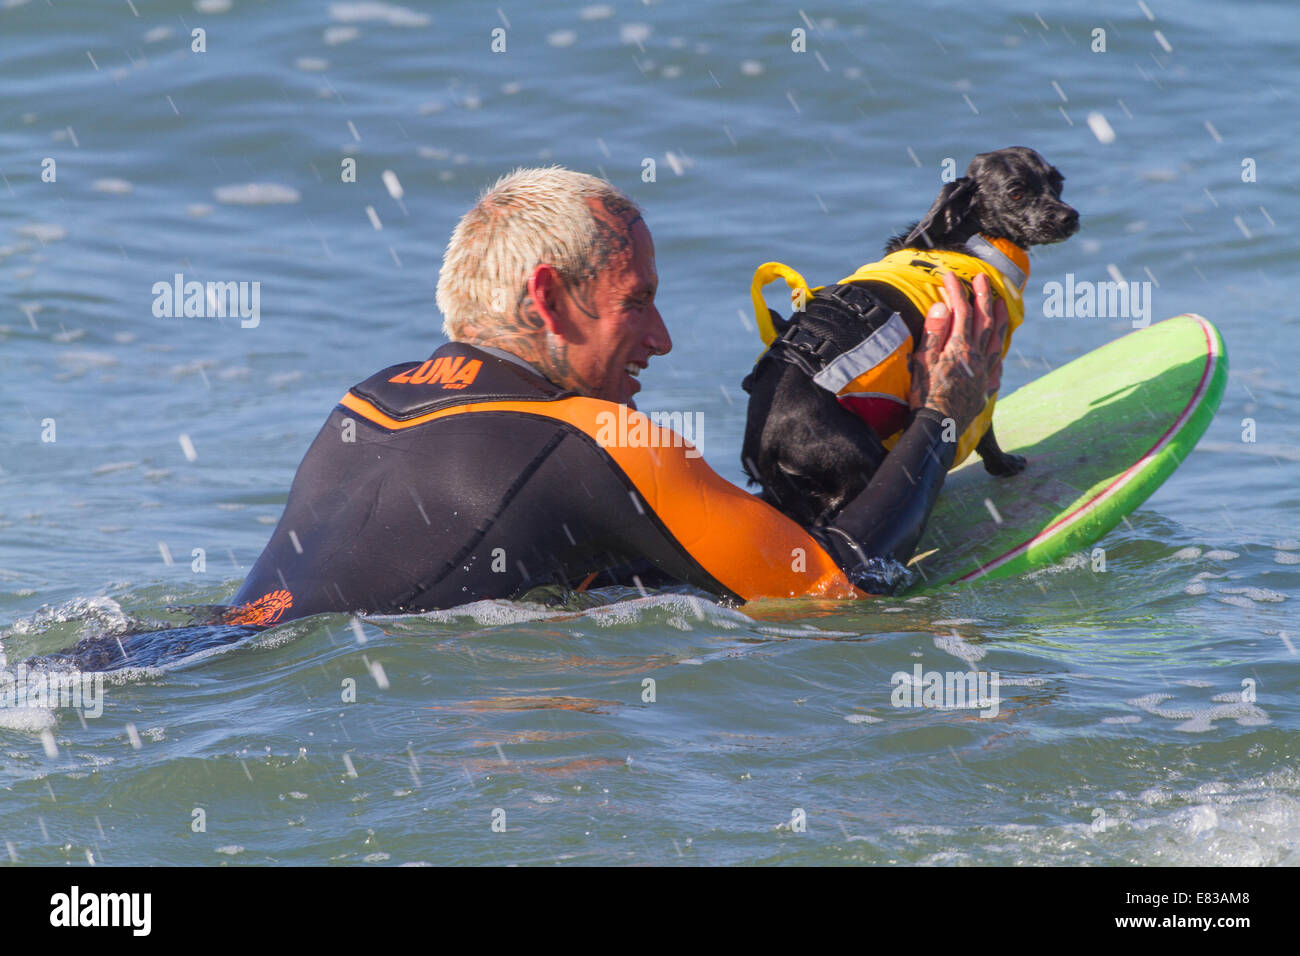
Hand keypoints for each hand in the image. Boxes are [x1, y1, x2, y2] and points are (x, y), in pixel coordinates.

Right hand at [907, 271, 1009, 433]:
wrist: (938, 427)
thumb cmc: (926, 395)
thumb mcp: (924, 360)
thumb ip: (935, 332)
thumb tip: (944, 306)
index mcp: (960, 347)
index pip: (961, 312)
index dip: (956, 291)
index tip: (950, 276)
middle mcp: (976, 357)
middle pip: (984, 322)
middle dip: (983, 297)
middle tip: (983, 279)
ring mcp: (983, 374)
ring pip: (996, 341)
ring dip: (999, 321)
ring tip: (1001, 306)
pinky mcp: (983, 390)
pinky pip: (996, 369)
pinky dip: (998, 357)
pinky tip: (998, 357)